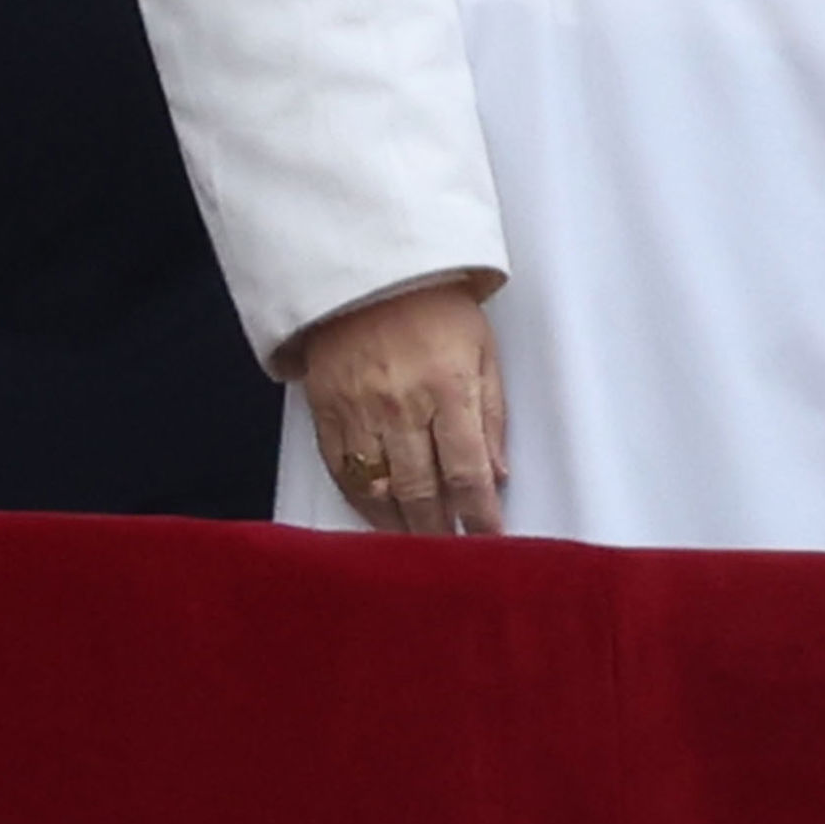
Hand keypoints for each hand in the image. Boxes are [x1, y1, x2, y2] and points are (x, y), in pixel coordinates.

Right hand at [298, 280, 507, 534]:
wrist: (371, 270)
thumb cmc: (437, 308)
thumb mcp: (482, 350)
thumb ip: (492, 414)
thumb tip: (498, 475)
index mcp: (449, 387)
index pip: (467, 470)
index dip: (479, 515)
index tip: (489, 540)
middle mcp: (403, 405)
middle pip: (422, 489)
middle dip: (439, 530)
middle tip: (451, 553)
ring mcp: (359, 410)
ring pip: (379, 489)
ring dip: (401, 526)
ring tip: (417, 544)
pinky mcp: (326, 410)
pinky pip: (341, 471)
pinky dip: (361, 503)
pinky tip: (378, 517)